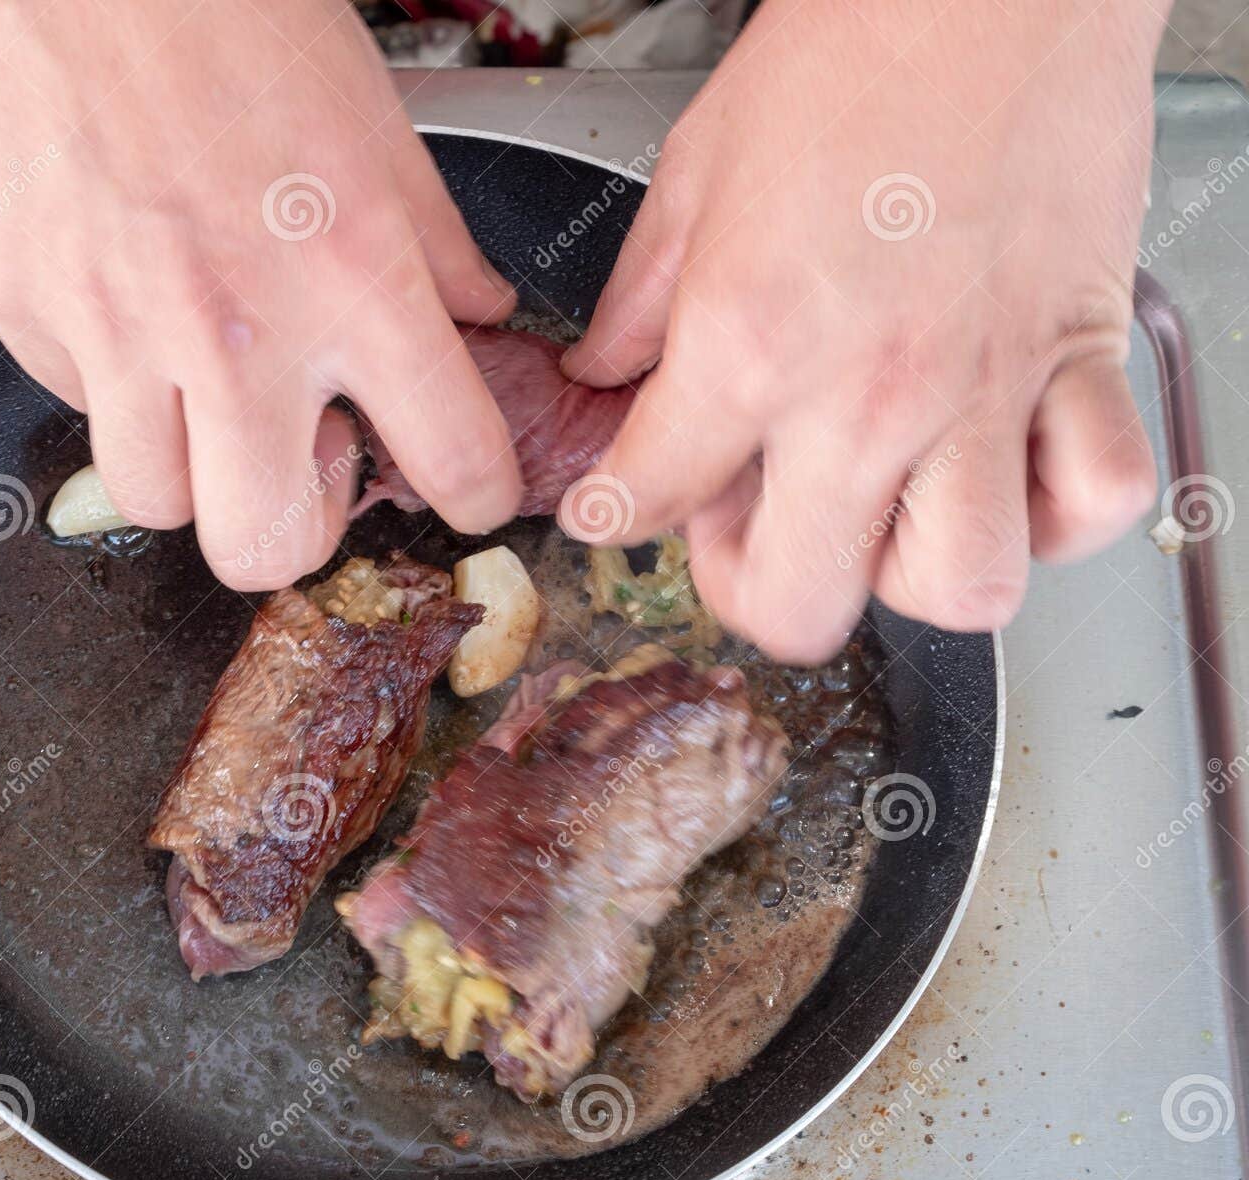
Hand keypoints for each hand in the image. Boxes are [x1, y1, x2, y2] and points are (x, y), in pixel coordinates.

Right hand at [0, 0, 520, 586]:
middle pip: (265, 550)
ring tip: (205, 391)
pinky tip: (131, 312)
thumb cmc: (223, 15)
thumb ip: (435, 248)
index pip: (452, 463)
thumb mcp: (380, 128)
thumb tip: (475, 316)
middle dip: (295, 528)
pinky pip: (79, 409)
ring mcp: (116, 332)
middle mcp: (235, 333)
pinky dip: (114, 386)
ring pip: (160, 506)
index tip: (463, 487)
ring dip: (195, 470)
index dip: (475, 495)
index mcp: (353, 281)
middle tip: (300, 466)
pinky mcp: (27, 314)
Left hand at [560, 0, 1165, 662]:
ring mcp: (983, 389)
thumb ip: (641, 301)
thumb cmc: (858, 45)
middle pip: (801, 604)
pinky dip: (1050, 516)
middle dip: (751, 588)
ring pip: (961, 588)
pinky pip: (1093, 502)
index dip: (613, 517)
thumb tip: (606, 374)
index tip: (618, 509)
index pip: (650, 503)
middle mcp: (868, 394)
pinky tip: (1000, 478)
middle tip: (743, 529)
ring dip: (902, 577)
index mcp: (750, 341)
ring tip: (874, 518)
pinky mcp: (1080, 359)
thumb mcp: (696, 171)